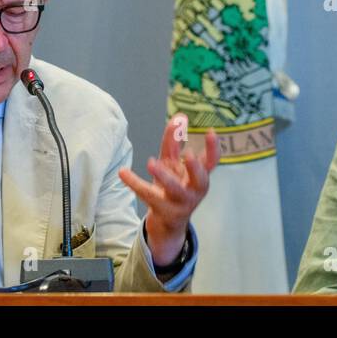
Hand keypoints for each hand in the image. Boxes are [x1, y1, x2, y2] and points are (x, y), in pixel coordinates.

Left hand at [118, 115, 218, 267]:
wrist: (168, 220)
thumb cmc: (174, 185)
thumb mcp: (173, 162)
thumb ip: (174, 141)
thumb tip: (179, 117)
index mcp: (200, 177)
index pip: (212, 162)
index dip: (213, 148)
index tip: (211, 132)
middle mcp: (195, 190)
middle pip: (199, 180)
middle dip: (195, 168)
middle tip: (190, 154)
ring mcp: (180, 202)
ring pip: (174, 189)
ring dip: (164, 176)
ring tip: (151, 162)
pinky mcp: (163, 209)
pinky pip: (148, 195)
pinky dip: (135, 183)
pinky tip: (123, 172)